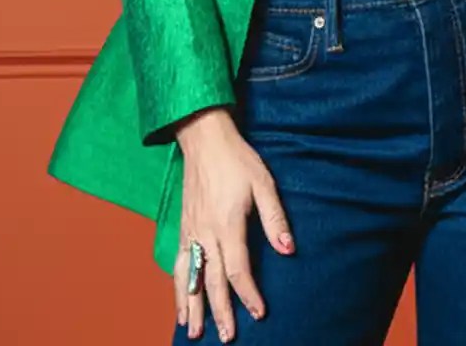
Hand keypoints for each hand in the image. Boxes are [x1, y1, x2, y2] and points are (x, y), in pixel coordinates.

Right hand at [173, 108, 294, 341]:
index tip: (259, 313)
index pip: (237, 269)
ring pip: (188, 276)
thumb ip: (275, 219)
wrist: (204, 139)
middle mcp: (205, 232)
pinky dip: (177, 286)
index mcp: (227, 223)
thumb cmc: (237, 160)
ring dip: (191, 305)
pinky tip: (180, 302)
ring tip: (192, 331)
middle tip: (225, 337)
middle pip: (211, 280)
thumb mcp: (264, 184)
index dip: (248, 294)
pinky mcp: (184, 226)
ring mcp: (191, 230)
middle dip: (218, 311)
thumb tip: (288, 250)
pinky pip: (178, 262)